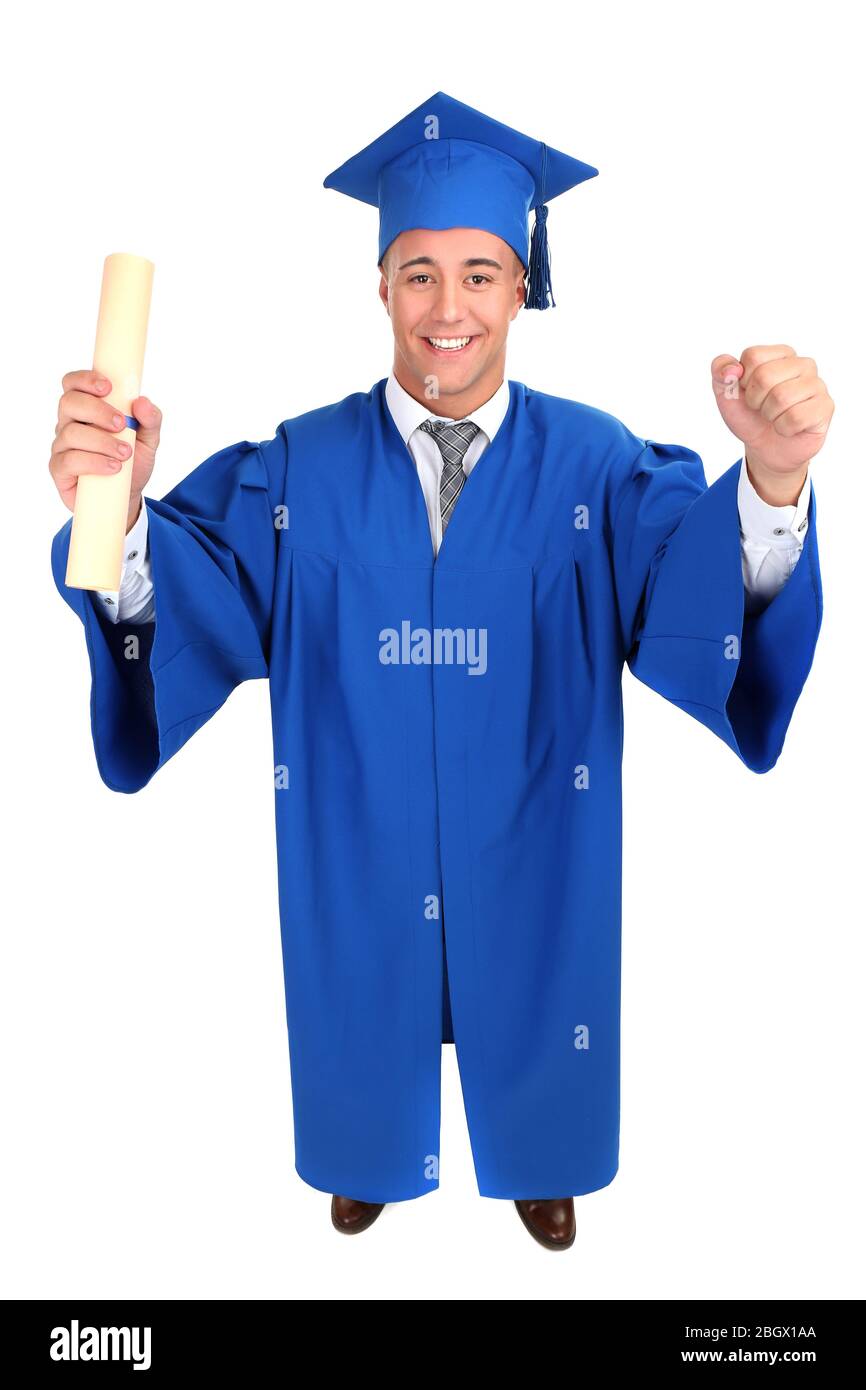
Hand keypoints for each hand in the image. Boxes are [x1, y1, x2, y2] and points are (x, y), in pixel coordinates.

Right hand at [50, 369, 161, 530]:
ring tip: (125, 454)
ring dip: (101, 442)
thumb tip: (142, 402)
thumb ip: (151, 419)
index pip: (73, 383)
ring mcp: (62, 446)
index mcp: (86, 408)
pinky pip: (68, 461)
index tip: (108, 387)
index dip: (85, 379)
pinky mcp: (60, 470)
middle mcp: (70, 423)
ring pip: (70, 433)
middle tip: (121, 424)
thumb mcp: (149, 440)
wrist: (128, 496)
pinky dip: (93, 462)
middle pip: (69, 402)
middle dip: (97, 410)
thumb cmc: (133, 462)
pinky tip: (113, 468)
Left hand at [710, 346, 832, 502]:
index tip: (749, 392)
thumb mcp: (726, 392)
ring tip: (775, 417)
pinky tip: (789, 428)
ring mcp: (817, 385)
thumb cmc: (750, 416)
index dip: (743, 381)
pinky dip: (783, 429)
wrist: (765, 448)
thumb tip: (732, 370)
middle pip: (765, 376)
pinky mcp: (825, 407)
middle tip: (762, 408)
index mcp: (781, 354)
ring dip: (770, 415)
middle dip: (755, 400)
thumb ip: (720, 370)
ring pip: (781, 397)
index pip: (753, 356)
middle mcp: (803, 364)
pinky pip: (795, 417)